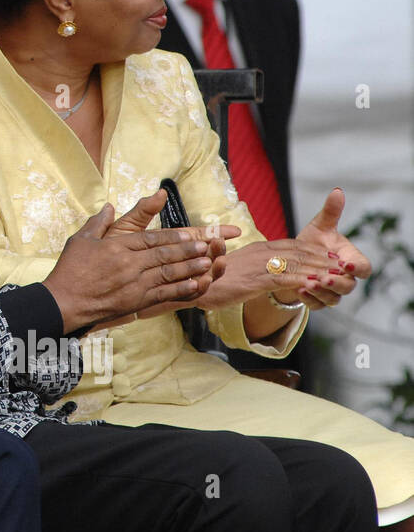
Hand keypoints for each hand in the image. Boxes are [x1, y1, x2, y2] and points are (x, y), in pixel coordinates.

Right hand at [43, 203, 229, 333]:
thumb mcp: (81, 240)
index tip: (191, 234)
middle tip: (209, 245)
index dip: (174, 236)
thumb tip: (109, 206)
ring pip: (169, 273)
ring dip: (191, 267)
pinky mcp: (136, 301)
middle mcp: (130, 263)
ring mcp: (135, 283)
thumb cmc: (70, 270)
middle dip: (189, 250)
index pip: (152, 238)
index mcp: (118, 245)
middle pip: (165, 254)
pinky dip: (182, 289)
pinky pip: (164, 293)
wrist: (64, 302)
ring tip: (209, 263)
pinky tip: (196, 285)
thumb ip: (98, 222)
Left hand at [108, 189, 237, 299]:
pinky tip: (204, 281)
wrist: (89, 283)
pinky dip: (197, 288)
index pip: (196, 237)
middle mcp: (171, 263)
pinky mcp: (163, 297)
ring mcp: (169, 281)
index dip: (215, 233)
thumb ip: (142, 211)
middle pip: (202, 256)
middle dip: (217, 250)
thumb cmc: (105, 254)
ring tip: (218, 260)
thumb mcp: (125, 229)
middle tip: (225, 244)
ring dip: (212, 268)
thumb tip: (160, 192)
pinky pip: (186, 295)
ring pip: (200, 275)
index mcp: (165, 245)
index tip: (235, 230)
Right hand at [176, 237, 329, 313]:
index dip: (313, 250)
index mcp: (256, 249)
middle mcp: (259, 252)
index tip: (329, 256)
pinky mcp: (256, 280)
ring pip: (297, 263)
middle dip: (322, 258)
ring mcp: (258, 265)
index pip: (291, 245)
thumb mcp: (236, 270)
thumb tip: (266, 269)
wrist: (189, 285)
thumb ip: (252, 266)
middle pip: (298, 252)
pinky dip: (305, 280)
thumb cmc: (209, 280)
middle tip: (342, 265)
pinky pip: (286, 278)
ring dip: (320, 268)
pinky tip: (317, 284)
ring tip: (337, 274)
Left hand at [292, 188, 371, 308]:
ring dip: (321, 292)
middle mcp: (344, 278)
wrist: (294, 259)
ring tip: (307, 283)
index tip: (345, 263)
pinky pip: (317, 305)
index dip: (358, 268)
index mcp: (350, 261)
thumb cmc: (313, 242)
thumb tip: (337, 191)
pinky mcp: (318, 300)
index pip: (364, 268)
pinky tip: (297, 289)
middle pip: (349, 286)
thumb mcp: (320, 226)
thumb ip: (330, 212)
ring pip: (334, 298)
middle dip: (336, 282)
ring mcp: (332, 291)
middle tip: (324, 277)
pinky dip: (309, 299)